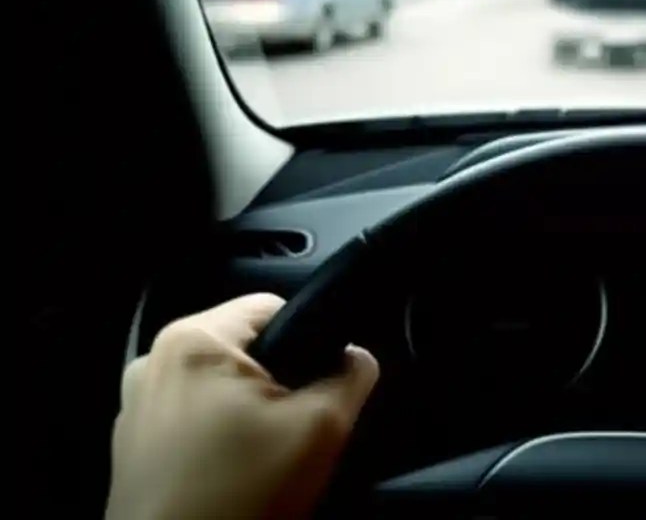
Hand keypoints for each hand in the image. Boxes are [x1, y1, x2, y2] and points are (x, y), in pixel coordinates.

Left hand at [106, 293, 378, 519]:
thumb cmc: (240, 494)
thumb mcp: (321, 427)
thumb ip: (352, 376)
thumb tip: (358, 358)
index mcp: (192, 341)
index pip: (273, 307)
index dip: (312, 340)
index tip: (320, 386)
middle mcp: (152, 362)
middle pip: (246, 351)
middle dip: (279, 384)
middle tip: (295, 430)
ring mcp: (135, 407)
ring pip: (220, 389)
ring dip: (249, 415)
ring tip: (264, 460)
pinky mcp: (131, 448)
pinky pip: (193, 422)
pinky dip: (219, 440)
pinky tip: (234, 477)